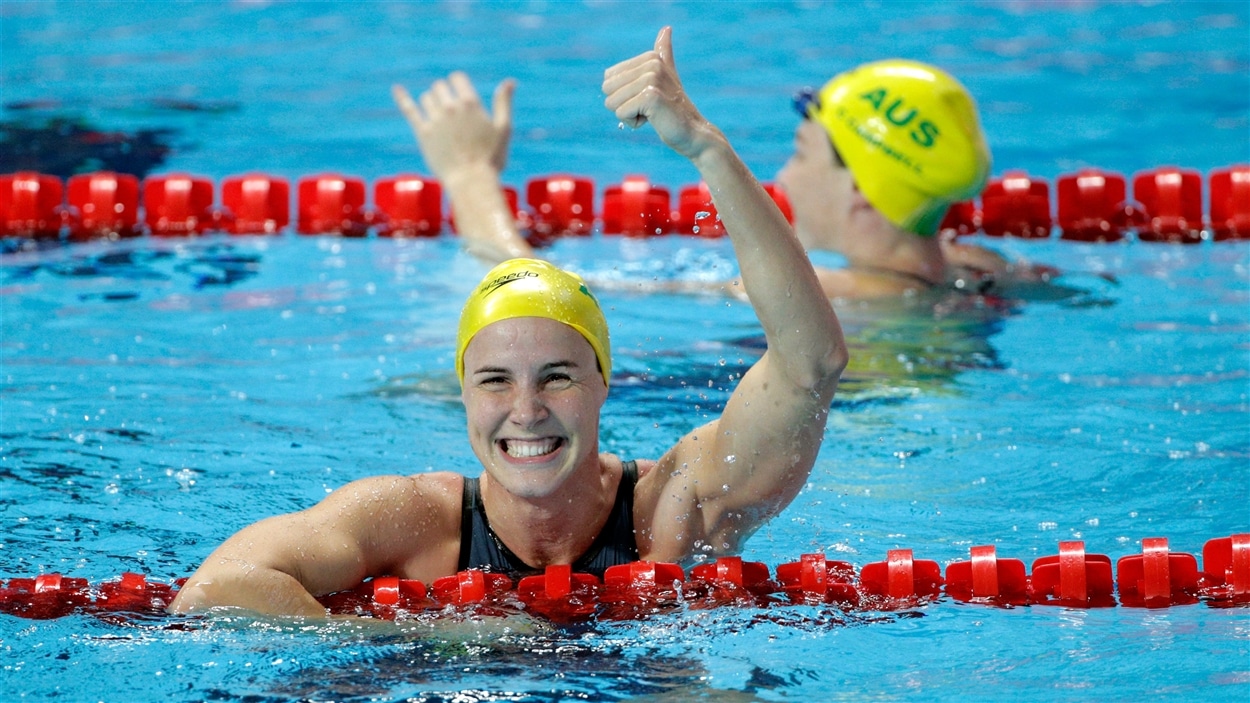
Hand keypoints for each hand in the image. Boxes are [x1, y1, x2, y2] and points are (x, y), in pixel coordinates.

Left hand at [392, 72, 515, 182]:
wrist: (471, 183)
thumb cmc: (491, 159)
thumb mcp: (504, 129)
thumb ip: (504, 103)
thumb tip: (510, 81)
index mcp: (471, 103)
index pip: (456, 78)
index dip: (458, 85)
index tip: (461, 95)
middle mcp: (451, 107)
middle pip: (440, 86)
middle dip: (445, 94)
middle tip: (453, 113)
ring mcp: (435, 119)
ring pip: (427, 98)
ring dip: (432, 103)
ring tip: (440, 118)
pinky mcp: (422, 133)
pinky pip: (409, 109)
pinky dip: (402, 97)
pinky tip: (397, 89)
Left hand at [602, 27, 710, 158]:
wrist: (692, 132)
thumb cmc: (674, 108)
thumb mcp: (667, 76)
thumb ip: (665, 52)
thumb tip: (667, 28)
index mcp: (650, 57)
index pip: (608, 79)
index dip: (623, 95)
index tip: (646, 99)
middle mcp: (651, 64)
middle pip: (607, 89)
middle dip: (622, 105)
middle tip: (648, 108)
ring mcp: (651, 79)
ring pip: (612, 102)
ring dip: (629, 115)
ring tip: (651, 113)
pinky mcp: (650, 97)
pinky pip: (621, 113)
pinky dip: (633, 123)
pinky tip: (653, 120)